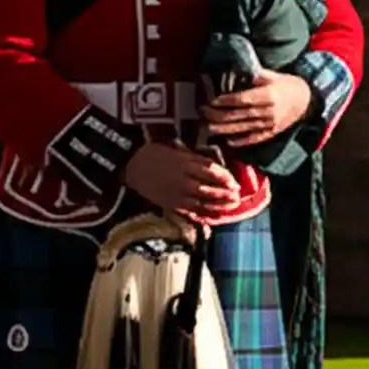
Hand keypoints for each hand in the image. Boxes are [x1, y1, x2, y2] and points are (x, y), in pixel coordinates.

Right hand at [120, 142, 240, 218]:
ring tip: (230, 208)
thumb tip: (211, 165)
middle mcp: (184, 180)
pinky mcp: (171, 204)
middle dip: (225, 194)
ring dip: (218, 206)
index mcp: (186, 164)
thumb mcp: (175, 150)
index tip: (234, 182)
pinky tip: (212, 218)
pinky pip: (190, 211)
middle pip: (210, 188)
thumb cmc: (153, 154)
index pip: (211, 172)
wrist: (131, 166)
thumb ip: (193, 157)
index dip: (225, 178)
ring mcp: (178, 194)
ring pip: (203, 202)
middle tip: (236, 197)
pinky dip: (202, 215)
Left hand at [202, 68, 311, 146]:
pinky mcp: (271, 133)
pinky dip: (241, 141)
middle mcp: (268, 112)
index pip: (242, 99)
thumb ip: (256, 75)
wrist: (307, 99)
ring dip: (224, 129)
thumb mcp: (273, 75)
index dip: (226, 101)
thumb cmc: (287, 84)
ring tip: (208, 128)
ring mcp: (270, 125)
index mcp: (268, 95)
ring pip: (243, 128)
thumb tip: (236, 71)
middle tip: (203, 112)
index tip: (212, 100)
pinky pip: (254, 139)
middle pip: (239, 115)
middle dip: (219, 115)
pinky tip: (228, 142)